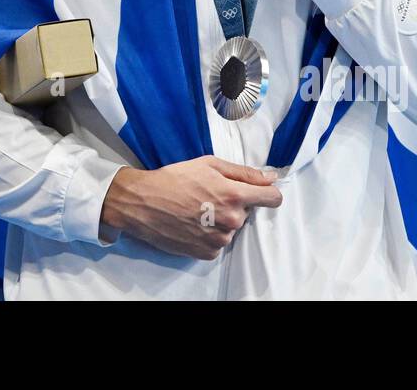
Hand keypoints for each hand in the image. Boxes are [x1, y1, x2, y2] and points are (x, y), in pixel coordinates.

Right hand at [98, 156, 282, 259]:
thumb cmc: (174, 178)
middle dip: (234, 204)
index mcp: (234, 195)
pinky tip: (192, 223)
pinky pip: (219, 243)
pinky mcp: (208, 253)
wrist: (143, 203)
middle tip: (209, 196)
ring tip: (197, 210)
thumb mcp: (209, 164)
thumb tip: (271, 178)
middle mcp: (231, 220)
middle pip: (247, 213)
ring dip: (221, 220)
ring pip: (232, 228)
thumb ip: (244, 172)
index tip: (261, 192)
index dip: (269, 193)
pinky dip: (210, 234)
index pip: (273, 199)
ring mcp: (220, 240)